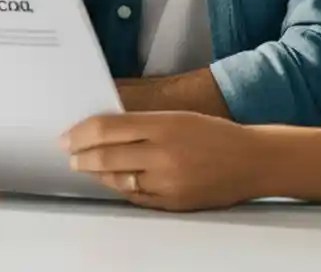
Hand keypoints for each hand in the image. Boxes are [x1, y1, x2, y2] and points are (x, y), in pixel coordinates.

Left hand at [61, 112, 262, 211]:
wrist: (253, 162)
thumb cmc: (217, 135)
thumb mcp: (180, 117)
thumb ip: (143, 124)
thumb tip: (105, 131)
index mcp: (165, 125)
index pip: (108, 128)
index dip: (81, 133)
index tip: (68, 137)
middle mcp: (163, 153)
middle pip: (105, 156)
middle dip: (81, 156)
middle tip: (71, 154)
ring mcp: (167, 181)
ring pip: (117, 179)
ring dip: (98, 173)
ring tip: (90, 167)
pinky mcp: (172, 202)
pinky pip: (135, 197)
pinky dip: (121, 188)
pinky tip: (116, 180)